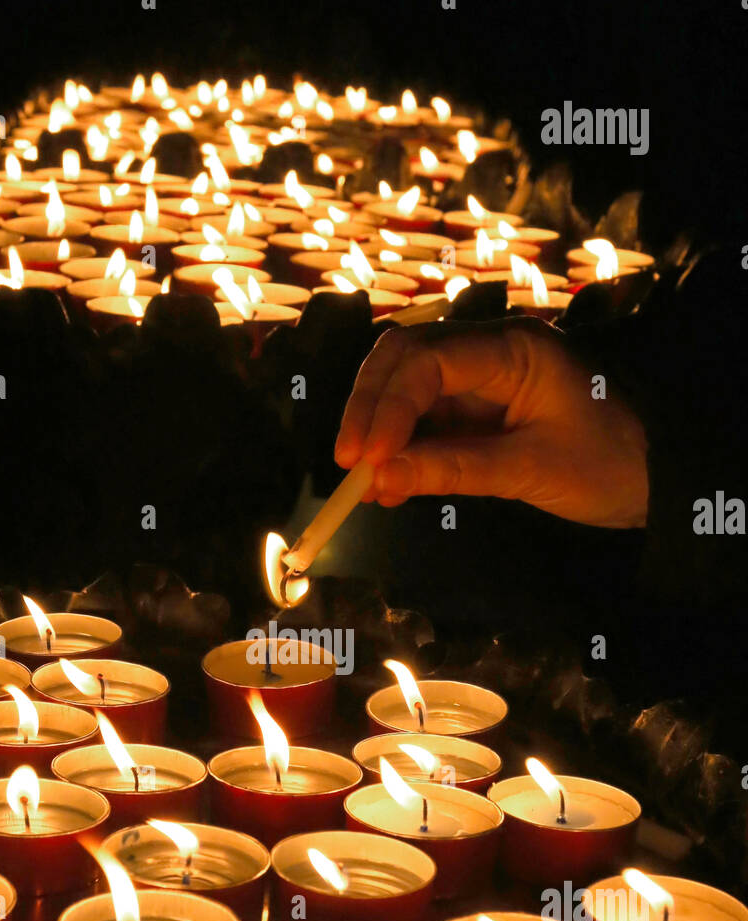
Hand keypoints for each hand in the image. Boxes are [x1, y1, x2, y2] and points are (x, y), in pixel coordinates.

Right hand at [334, 316, 648, 527]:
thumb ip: (453, 469)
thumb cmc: (609, 464)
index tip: (363, 459)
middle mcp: (490, 350)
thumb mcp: (531, 469)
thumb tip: (380, 476)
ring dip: (379, 434)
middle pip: (403, 360)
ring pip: (407, 391)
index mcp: (513, 347)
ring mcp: (482, 379)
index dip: (386, 407)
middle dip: (369, 410)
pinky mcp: (479, 410)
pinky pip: (426, 422)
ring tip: (365, 486)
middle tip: (348, 466)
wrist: (658, 477)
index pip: (426, 360)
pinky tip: (387, 486)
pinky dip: (401, 452)